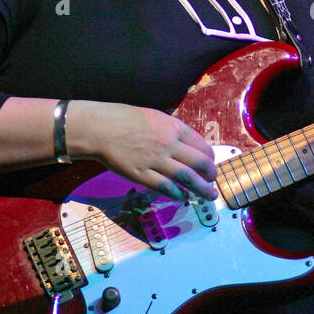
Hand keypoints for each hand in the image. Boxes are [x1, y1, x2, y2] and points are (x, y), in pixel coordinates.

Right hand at [67, 101, 219, 200]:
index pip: (201, 144)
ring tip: (210, 195)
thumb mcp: (154, 117)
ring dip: (202, 188)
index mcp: (173, 127)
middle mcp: (168, 144)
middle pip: (199, 162)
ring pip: (187, 178)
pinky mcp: (142, 175)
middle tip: (213, 180)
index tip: (210, 162)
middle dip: (210, 174)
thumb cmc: (123, 119)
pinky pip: (166, 187)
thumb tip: (185, 143)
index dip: (209, 156)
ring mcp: (156, 161)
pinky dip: (178, 194)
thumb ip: (171, 130)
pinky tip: (183, 197)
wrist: (99, 128)